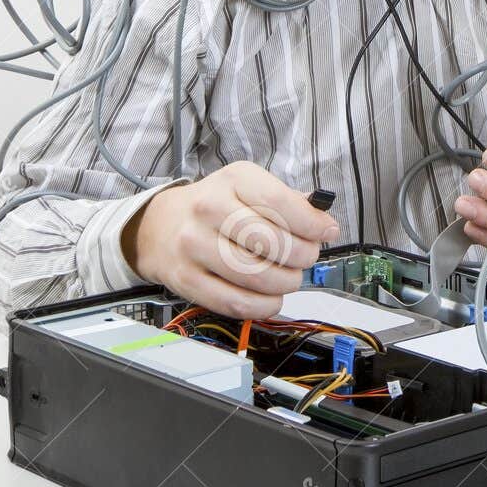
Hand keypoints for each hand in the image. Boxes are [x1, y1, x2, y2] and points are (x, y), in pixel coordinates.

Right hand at [123, 160, 339, 317]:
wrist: (160, 226)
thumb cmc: (214, 206)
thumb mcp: (247, 186)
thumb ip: (287, 201)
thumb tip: (323, 222)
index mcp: (232, 180)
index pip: (280, 203)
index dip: (311, 223)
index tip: (327, 232)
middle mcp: (209, 209)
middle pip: (272, 243)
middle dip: (303, 256)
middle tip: (307, 258)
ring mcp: (194, 245)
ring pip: (257, 276)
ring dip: (286, 283)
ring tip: (289, 278)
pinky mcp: (187, 280)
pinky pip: (236, 302)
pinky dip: (264, 306)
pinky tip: (272, 298)